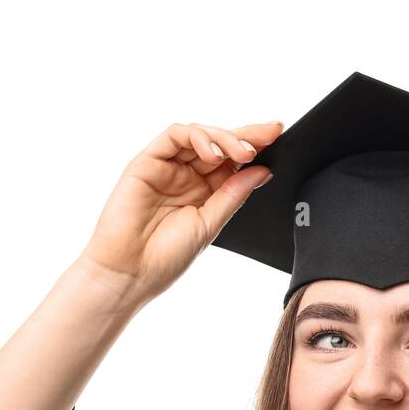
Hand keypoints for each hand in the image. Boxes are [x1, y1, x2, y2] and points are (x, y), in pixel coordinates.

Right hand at [74, 120, 280, 307]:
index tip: (279, 137)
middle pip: (218, 143)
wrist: (129, 274)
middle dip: (246, 136)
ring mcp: (166, 167)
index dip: (254, 147)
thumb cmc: (164, 258)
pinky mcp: (146, 162)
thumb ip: (233, 194)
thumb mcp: (210, 224)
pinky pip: (174, 136)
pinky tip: (213, 153)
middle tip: (270, 136)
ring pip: (198, 135)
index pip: (232, 162)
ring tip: (242, 152)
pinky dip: (197, 137)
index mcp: (203, 193)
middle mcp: (185, 176)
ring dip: (224, 138)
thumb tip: (262, 171)